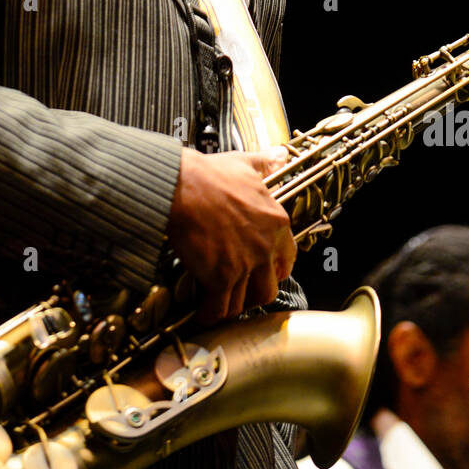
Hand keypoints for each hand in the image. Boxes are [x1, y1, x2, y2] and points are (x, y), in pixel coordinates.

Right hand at [166, 146, 295, 324]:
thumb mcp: (244, 163)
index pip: (288, 258)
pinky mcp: (220, 277)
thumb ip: (265, 163)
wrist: (181, 186)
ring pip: (247, 302)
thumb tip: (279, 155)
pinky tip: (203, 312)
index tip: (267, 272)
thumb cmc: (208, 175)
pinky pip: (220, 308)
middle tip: (242, 291)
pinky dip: (211, 314)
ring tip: (221, 303)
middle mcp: (264, 246)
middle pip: (269, 287)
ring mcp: (244, 264)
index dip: (276, 269)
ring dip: (233, 306)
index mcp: (275, 221)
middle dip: (255, 293)